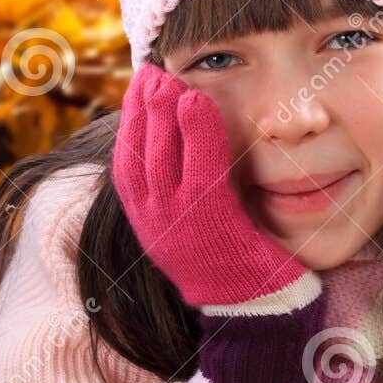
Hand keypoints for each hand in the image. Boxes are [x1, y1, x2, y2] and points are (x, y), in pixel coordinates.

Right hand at [112, 63, 306, 307]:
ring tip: (169, 78)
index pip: (127, 163)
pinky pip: (199, 169)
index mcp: (147, 223)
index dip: (130, 121)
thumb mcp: (198, 224)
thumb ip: (186, 190)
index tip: (138, 87)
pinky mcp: (210, 223)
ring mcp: (177, 223)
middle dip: (142, 107)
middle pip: (139, 153)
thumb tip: (184, 146)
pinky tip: (195, 101)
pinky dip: (196, 131)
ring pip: (161, 156)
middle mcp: (153, 222)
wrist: (254, 310)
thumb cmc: (234, 264)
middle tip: (152, 71)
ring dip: (162, 111)